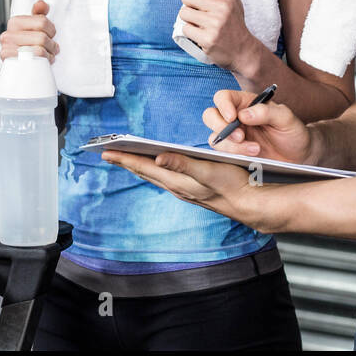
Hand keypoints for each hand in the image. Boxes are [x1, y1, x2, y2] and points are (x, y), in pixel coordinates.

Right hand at [0, 0, 58, 61]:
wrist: (16, 59)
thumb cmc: (26, 41)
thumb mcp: (32, 24)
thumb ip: (39, 12)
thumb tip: (41, 4)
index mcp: (15, 22)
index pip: (42, 22)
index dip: (51, 30)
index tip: (50, 34)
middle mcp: (8, 35)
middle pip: (42, 38)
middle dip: (51, 44)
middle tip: (51, 46)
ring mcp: (8, 50)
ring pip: (39, 50)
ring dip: (49, 53)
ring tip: (48, 53)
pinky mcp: (11, 63)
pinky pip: (34, 60)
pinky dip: (43, 61)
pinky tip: (44, 60)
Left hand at [100, 149, 267, 228]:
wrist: (249, 203)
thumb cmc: (231, 184)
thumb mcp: (207, 170)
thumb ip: (182, 163)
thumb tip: (157, 157)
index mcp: (176, 179)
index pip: (143, 166)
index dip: (124, 158)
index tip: (105, 152)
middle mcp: (176, 186)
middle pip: (144, 171)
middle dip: (125, 161)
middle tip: (108, 153)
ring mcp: (183, 189)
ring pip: (154, 176)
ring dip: (138, 166)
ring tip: (125, 158)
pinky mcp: (191, 189)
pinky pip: (165, 178)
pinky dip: (153, 170)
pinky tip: (156, 167)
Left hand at [177, 0, 259, 73]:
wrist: (243, 49)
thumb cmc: (233, 19)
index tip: (203, 1)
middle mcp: (222, 6)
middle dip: (190, 5)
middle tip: (201, 13)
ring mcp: (215, 23)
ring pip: (183, 13)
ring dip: (190, 19)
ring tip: (202, 24)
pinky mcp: (208, 39)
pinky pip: (185, 29)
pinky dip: (191, 32)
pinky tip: (202, 34)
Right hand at [202, 89, 315, 165]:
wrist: (300, 156)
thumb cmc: (293, 132)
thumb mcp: (287, 118)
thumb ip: (267, 112)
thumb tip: (243, 115)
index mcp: (245, 103)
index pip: (223, 97)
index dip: (223, 105)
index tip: (233, 118)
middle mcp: (235, 118)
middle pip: (210, 115)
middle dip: (220, 126)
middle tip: (240, 136)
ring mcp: (232, 137)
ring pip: (214, 138)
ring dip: (231, 145)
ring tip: (256, 150)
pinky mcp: (234, 154)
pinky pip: (222, 154)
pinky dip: (233, 155)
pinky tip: (252, 157)